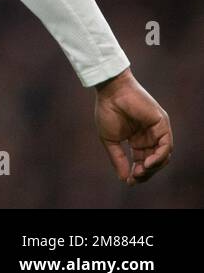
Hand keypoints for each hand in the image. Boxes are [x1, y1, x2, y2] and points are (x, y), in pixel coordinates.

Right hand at [95, 68, 172, 184]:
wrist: (110, 92)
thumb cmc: (107, 111)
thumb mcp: (110, 140)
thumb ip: (117, 158)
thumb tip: (124, 179)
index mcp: (137, 140)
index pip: (142, 161)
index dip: (138, 173)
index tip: (129, 181)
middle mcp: (150, 136)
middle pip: (154, 161)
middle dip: (146, 172)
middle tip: (134, 178)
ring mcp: (157, 130)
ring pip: (163, 156)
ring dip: (153, 167)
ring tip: (140, 172)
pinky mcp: (162, 124)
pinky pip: (166, 146)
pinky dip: (159, 156)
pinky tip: (147, 163)